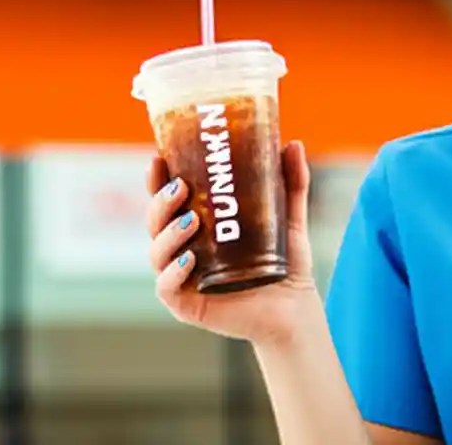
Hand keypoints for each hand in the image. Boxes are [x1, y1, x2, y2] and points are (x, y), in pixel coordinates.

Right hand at [146, 140, 320, 346]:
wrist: (295, 308)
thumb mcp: (289, 218)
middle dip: (161, 203)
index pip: (168, 201)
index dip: (157, 181)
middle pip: (156, 223)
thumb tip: (294, 144)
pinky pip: (167, 288)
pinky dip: (173, 272)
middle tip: (181, 187)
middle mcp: (183, 251)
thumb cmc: (285, 263)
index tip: (160, 159)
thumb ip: (291, 183)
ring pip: (157, 253)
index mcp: (198, 228)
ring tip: (192, 220)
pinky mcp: (186, 305)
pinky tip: (189, 259)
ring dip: (167, 234)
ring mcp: (182, 278)